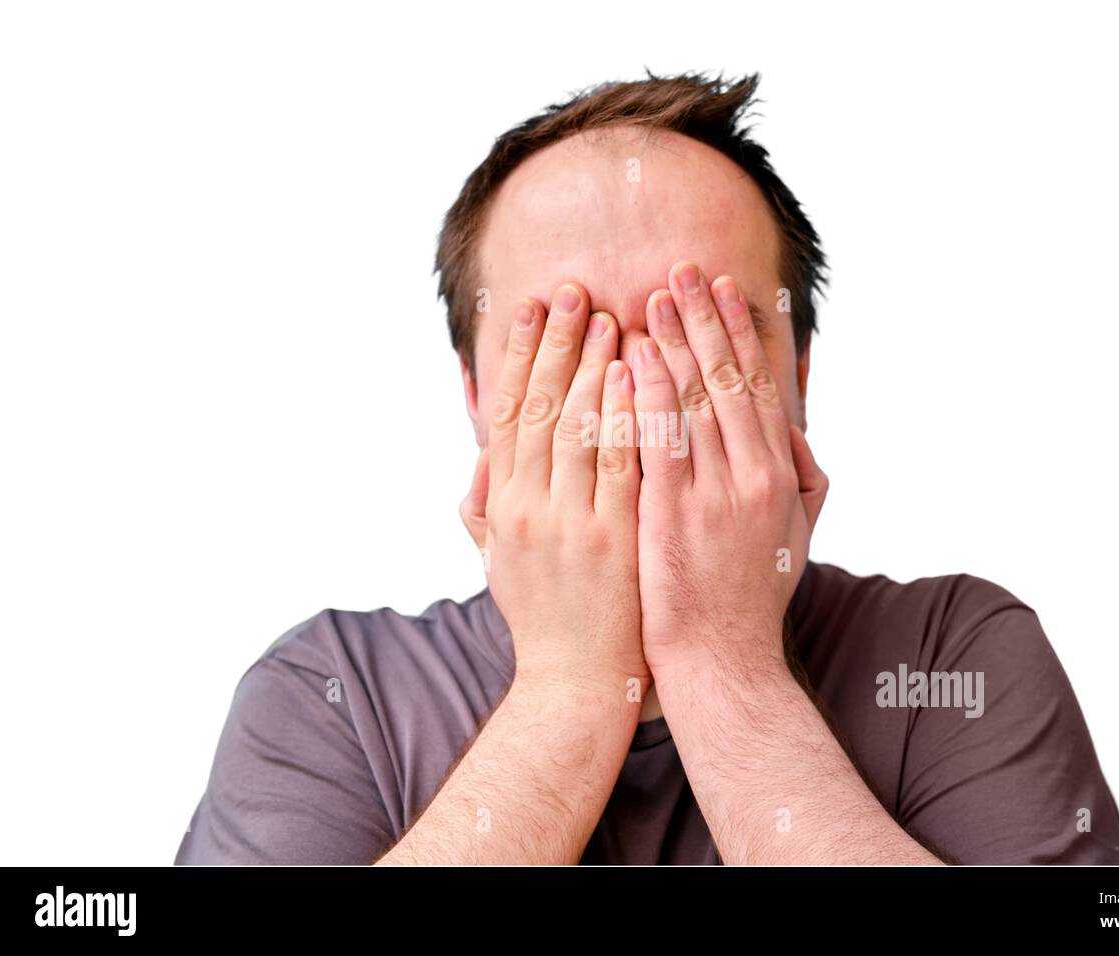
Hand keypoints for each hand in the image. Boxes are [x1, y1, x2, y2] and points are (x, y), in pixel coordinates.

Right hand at [460, 282, 647, 696]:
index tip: (533, 307)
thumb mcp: (496, 557)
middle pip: (540, 406)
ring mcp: (569, 523)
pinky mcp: (612, 540)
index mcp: (500, 503)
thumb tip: (481, 448)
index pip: (508, 411)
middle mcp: (527, 507)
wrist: (574, 682)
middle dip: (557, 343)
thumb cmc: (542, 615)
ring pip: (578, 427)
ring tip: (610, 317)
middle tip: (574, 291)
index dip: (520, 354)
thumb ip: (484, 500)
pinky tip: (636, 375)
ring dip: (592, 366)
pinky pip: (620, 464)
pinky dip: (624, 416)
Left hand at [630, 262, 827, 676]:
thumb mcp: (797, 534)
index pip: (760, 386)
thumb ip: (804, 477)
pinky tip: (635, 356)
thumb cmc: (753, 597)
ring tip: (653, 297)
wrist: (723, 659)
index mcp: (781, 473)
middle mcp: (754, 474)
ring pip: (696, 400)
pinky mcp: (673, 512)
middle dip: (706, 320)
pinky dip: (649, 393)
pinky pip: (660, 439)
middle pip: (729, 380)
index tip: (725, 290)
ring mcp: (715, 492)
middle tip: (684, 271)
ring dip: (675, 341)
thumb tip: (798, 429)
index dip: (741, 334)